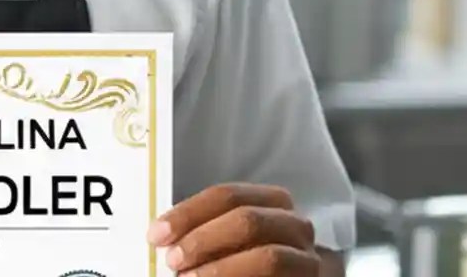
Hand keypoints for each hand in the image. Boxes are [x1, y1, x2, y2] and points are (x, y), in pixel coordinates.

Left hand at [148, 184, 317, 276]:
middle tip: (172, 260)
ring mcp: (309, 258)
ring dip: (223, 269)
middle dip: (204, 239)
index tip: (157, 234)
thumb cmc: (244, 258)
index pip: (227, 196)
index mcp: (272, 202)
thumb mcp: (225, 239)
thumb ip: (203, 233)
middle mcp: (296, 226)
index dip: (188, 213)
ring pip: (269, 257)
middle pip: (248, 221)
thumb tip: (160, 238)